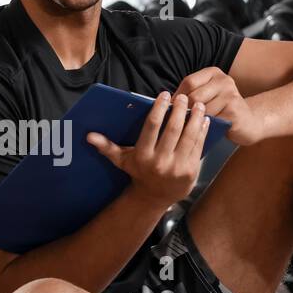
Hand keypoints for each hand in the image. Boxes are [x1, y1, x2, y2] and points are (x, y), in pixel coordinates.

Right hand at [86, 91, 207, 206]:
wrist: (155, 197)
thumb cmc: (139, 172)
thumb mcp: (122, 161)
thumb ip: (107, 147)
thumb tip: (89, 136)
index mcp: (143, 156)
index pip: (151, 127)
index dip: (159, 108)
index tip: (164, 95)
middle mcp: (160, 162)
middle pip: (173, 129)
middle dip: (179, 110)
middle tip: (182, 97)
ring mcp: (177, 167)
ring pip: (189, 136)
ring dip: (195, 118)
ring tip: (197, 105)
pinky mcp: (191, 170)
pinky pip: (198, 146)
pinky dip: (202, 131)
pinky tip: (203, 120)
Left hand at [175, 67, 262, 145]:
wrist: (249, 122)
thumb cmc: (221, 110)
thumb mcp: (207, 95)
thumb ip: (191, 94)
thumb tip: (165, 104)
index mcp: (214, 73)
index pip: (189, 82)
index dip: (177, 96)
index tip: (170, 109)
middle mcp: (224, 81)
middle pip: (194, 96)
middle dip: (184, 111)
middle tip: (178, 122)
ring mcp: (231, 95)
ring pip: (201, 110)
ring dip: (193, 121)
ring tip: (189, 128)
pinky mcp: (234, 112)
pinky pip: (211, 121)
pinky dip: (203, 128)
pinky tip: (202, 131)